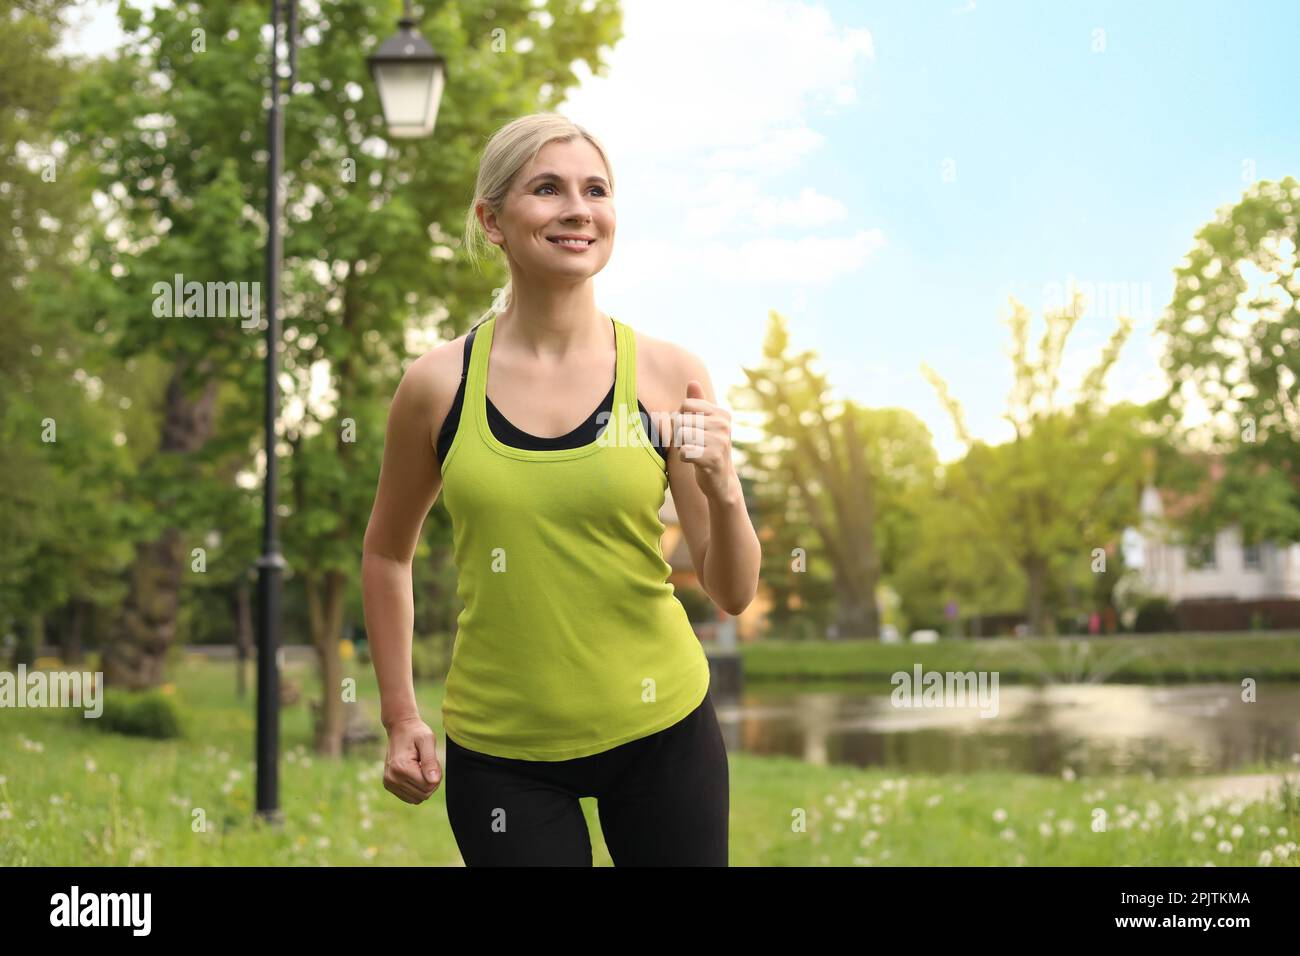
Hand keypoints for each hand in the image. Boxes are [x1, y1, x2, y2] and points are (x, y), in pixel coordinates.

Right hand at [383, 716, 440, 804]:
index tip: (432, 761)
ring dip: (424, 786)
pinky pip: (410, 798)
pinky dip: (417, 789)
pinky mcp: (389, 785)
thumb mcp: (427, 740)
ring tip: (421, 768)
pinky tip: (415, 774)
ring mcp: (389, 783)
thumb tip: (434, 781)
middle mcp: (392, 778)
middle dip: (431, 782)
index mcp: (401, 767)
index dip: (436, 775)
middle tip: (428, 764)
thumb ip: (431, 761)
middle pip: (424, 794)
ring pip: (418, 799)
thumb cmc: (416, 732)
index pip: (428, 786)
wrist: (399, 728)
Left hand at [671, 379, 738, 502]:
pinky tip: (695, 461)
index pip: (686, 405)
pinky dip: (684, 458)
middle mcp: (724, 425)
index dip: (682, 419)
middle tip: (693, 445)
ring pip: (681, 435)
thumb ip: (697, 403)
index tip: (693, 430)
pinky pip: (684, 452)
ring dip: (681, 446)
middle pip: (681, 420)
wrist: (720, 481)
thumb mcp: (704, 424)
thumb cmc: (707, 448)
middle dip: (680, 434)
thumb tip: (692, 381)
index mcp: (721, 413)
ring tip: (694, 452)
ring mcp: (720, 442)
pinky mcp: (714, 459)